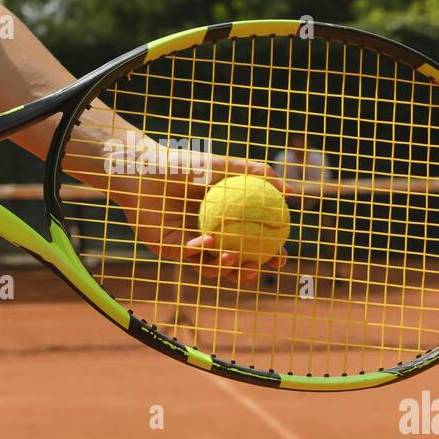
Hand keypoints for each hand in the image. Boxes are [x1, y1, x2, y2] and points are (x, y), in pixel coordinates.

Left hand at [111, 148, 288, 285]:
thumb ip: (259, 175)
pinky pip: (188, 254)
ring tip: (230, 256)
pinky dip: (198, 250)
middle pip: (234, 265)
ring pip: (210, 267)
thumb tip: (291, 192)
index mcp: (226, 224)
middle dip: (247, 274)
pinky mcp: (168, 249)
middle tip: (255, 268)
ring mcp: (189, 245)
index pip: (253, 246)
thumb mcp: (226, 166)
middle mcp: (210, 238)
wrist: (147, 168)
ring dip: (223, 267)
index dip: (269, 256)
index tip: (280, 258)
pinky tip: (206, 240)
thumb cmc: (186, 164)